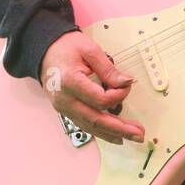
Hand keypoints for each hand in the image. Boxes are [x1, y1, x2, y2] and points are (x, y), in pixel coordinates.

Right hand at [39, 31, 145, 145]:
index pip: (100, 99)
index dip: (119, 95)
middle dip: (120, 128)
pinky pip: (85, 125)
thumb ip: (108, 69)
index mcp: (70, 82)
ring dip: (113, 133)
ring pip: (90, 126)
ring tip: (133, 137)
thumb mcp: (90, 50)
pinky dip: (101, 132)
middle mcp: (65, 100)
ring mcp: (63, 108)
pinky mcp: (65, 111)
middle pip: (95, 119)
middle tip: (139, 134)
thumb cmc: (66, 47)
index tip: (128, 85)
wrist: (45, 52)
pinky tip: (115, 135)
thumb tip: (126, 83)